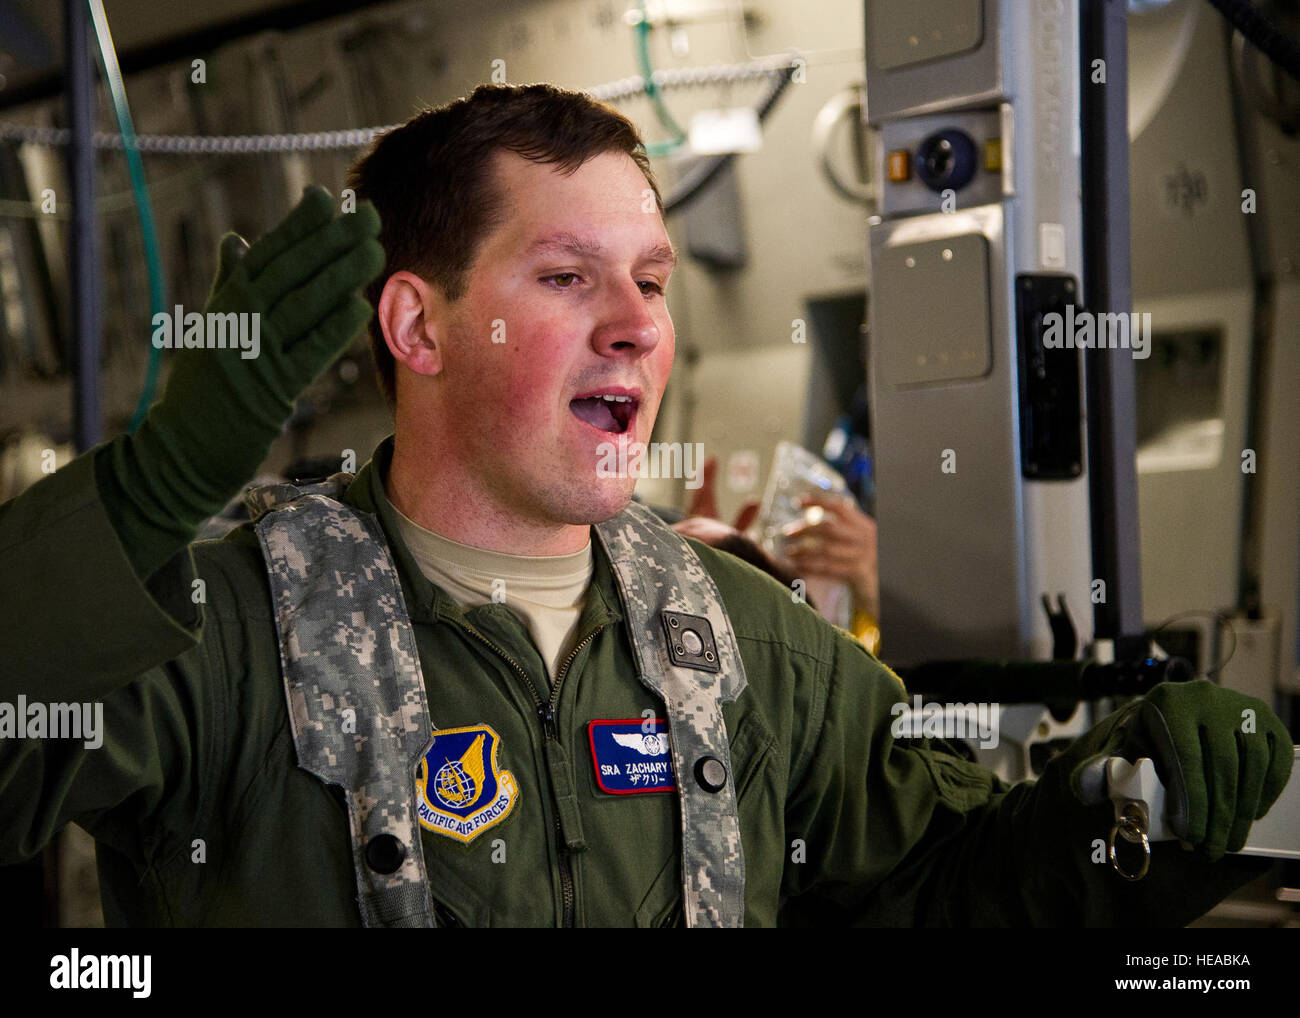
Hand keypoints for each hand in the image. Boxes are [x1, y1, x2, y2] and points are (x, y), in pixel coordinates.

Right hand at [102, 186, 383, 577]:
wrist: (181, 450)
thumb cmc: (202, 390)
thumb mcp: (212, 328)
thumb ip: (228, 283)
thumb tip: (237, 239)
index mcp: (226, 303)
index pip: (266, 253)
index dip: (296, 224)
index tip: (323, 196)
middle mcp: (237, 321)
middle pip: (290, 271)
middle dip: (331, 240)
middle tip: (367, 215)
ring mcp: (253, 353)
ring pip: (302, 304)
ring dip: (341, 275)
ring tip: (374, 251)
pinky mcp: (269, 390)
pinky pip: (308, 353)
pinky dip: (333, 329)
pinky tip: (360, 307)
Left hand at [782, 493, 878, 618]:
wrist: (881, 584)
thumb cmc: (861, 558)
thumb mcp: (857, 538)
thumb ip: (841, 526)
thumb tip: (809, 513)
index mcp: (863, 524)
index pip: (839, 507)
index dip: (818, 501)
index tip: (798, 501)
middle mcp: (864, 538)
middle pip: (829, 528)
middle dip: (805, 529)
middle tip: (786, 533)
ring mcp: (862, 556)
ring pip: (826, 550)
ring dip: (803, 551)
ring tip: (788, 552)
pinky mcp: (857, 573)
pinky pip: (828, 569)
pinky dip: (810, 567)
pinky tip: (797, 566)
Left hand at [1063, 680, 1293, 859]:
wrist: (1175, 718)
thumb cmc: (1146, 742)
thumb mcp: (1121, 752)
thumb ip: (1098, 772)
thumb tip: (1084, 789)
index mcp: (1166, 702)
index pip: (1185, 758)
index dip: (1191, 802)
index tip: (1190, 836)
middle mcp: (1206, 697)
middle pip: (1221, 765)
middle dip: (1218, 815)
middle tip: (1211, 849)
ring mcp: (1241, 705)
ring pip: (1251, 765)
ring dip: (1244, 809)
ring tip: (1230, 841)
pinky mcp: (1267, 718)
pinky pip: (1276, 758)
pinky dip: (1268, 790)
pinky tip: (1251, 814)